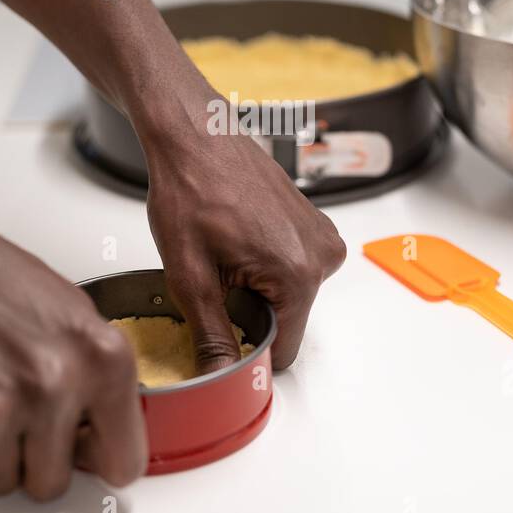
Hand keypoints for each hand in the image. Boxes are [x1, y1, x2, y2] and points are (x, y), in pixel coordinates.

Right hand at [0, 198, 146, 499]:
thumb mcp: (78, 318)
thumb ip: (99, 382)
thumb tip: (105, 439)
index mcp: (102, 359)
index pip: (123, 461)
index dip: (101, 461)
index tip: (88, 456)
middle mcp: (53, 386)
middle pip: (50, 485)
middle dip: (34, 461)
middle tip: (19, 419)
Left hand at [143, 104, 346, 372]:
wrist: (196, 135)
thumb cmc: (190, 189)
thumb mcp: (190, 276)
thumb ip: (212, 335)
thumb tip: (219, 377)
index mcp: (298, 274)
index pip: (282, 352)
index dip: (246, 350)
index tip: (217, 333)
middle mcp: (322, 256)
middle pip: (286, 322)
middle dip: (248, 314)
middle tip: (211, 280)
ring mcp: (322, 237)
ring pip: (288, 296)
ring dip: (254, 289)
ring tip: (222, 254)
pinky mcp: (314, 223)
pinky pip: (291, 267)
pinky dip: (263, 266)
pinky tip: (235, 241)